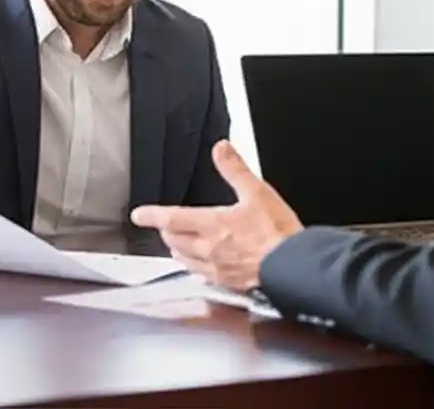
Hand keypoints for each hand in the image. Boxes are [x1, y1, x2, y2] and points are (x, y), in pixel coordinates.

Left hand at [131, 140, 302, 290]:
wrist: (295, 266)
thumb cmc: (278, 233)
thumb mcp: (257, 192)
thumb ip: (235, 170)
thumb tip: (221, 149)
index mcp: (212, 225)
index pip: (171, 219)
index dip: (152, 215)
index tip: (139, 215)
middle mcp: (209, 250)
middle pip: (174, 241)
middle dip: (166, 232)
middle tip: (163, 226)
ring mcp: (217, 269)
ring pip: (186, 260)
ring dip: (178, 251)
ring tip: (177, 245)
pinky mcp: (229, 283)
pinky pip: (204, 276)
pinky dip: (197, 268)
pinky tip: (202, 268)